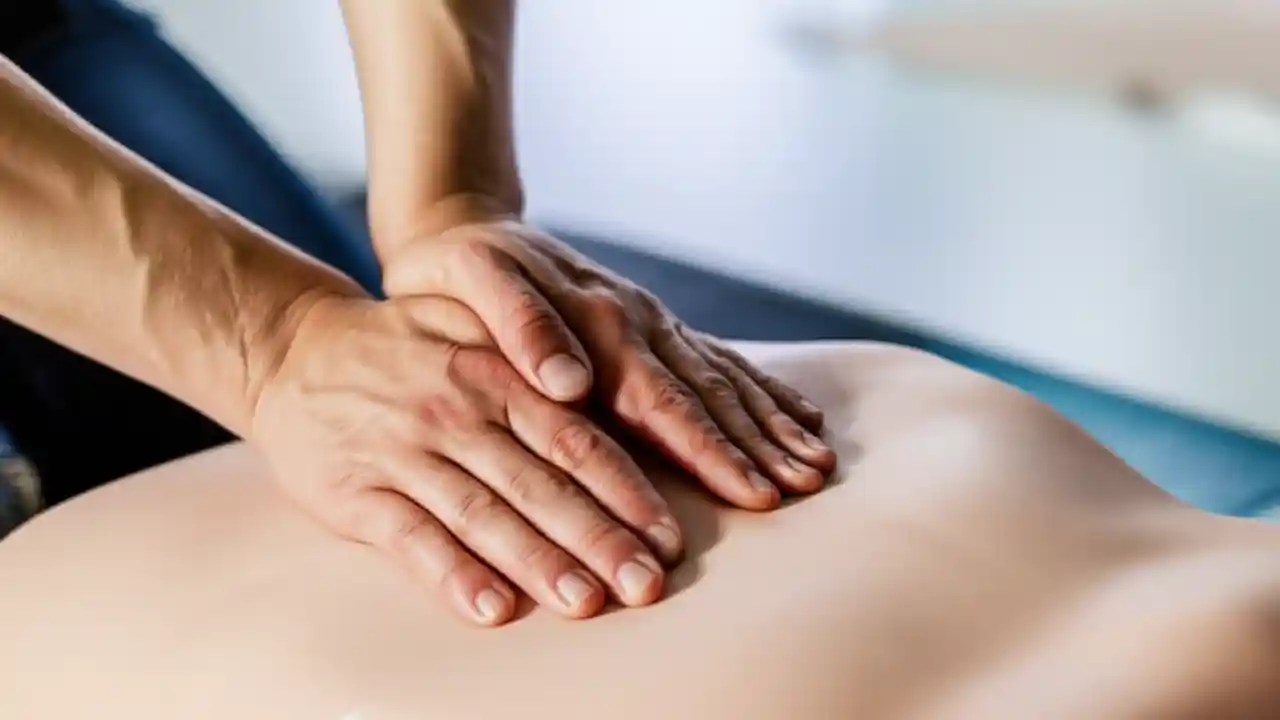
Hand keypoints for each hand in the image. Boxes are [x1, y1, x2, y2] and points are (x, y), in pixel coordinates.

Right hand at [251, 293, 679, 625]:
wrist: (291, 349)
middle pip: (541, 485)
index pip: (575, 441)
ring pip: (484, 515)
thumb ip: (532, 355)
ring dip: (538, 563)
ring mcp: (405, 454)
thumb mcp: (469, 322)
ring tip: (587, 603)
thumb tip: (607, 394)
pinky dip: (453, 574)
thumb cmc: (403, 346)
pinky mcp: (355, 494)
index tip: (667, 537)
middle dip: (600, 539)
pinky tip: (492, 609)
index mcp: (495, 374)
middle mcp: (457, 413)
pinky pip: (411, 539)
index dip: (626, 491)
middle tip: (648, 585)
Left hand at [382, 213, 836, 510]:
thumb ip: (521, 327)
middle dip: (760, 445)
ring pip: (726, 378)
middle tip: (808, 486)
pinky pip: (720, 359)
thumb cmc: (457, 269)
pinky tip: (799, 414)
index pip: (664, 402)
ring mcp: (652, 321)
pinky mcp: (654, 325)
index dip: (711, 452)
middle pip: (710, 394)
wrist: (465, 227)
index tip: (753, 494)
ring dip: (772, 423)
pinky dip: (763, 390)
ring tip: (818, 463)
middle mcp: (638, 321)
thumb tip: (572, 383)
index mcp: (598, 323)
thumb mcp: (471, 281)